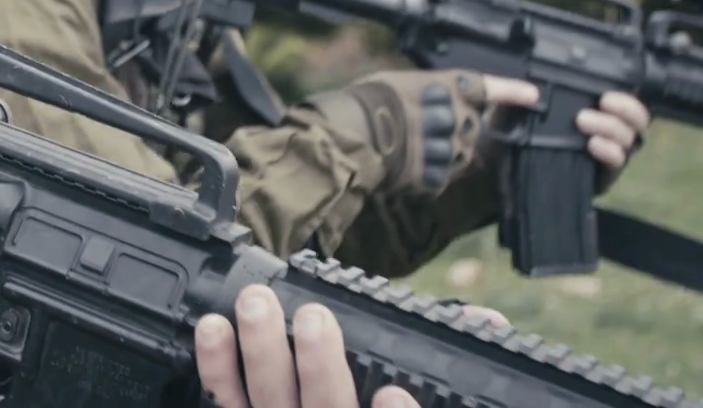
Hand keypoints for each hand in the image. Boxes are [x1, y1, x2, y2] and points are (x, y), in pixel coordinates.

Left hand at [195, 286, 508, 407]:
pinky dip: (215, 369)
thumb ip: (452, 368)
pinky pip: (222, 405)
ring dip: (260, 356)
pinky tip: (212, 328)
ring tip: (257, 305)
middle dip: (319, 369)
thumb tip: (489, 323)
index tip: (395, 392)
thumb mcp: (428, 395)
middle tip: (315, 318)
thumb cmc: (368, 403)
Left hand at [482, 78, 651, 172]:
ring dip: (611, 127)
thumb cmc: (514, 132)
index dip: (625, 98)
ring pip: (628, 139)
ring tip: (583, 121)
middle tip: (604, 102)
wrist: (501, 171)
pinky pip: (616, 164)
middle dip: (626, 110)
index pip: (625, 101)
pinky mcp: (602, 176)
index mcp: (593, 110)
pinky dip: (609, 152)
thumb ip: (517, 93)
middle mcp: (606, 131)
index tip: (606, 94)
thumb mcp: (513, 108)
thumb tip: (529, 87)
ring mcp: (607, 155)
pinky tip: (593, 145)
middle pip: (637, 121)